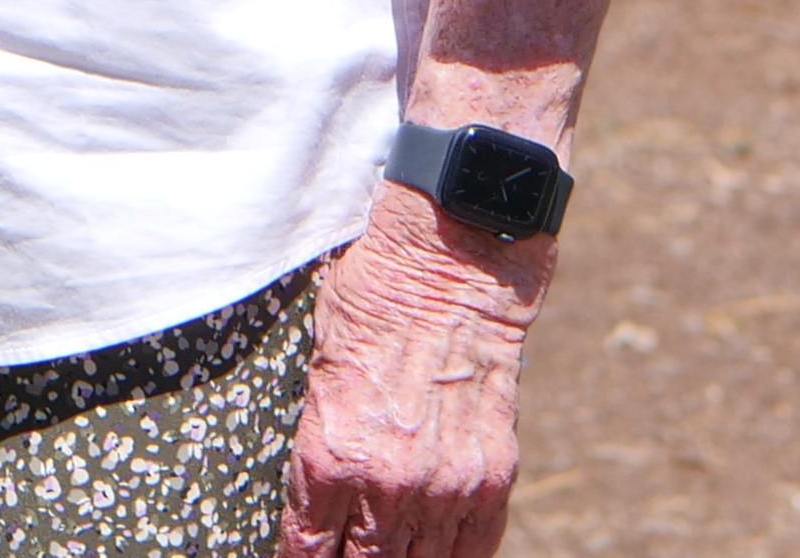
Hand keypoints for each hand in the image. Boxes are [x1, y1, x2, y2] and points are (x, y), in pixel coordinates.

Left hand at [277, 178, 547, 557]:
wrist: (448, 271)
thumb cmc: (371, 303)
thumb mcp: (318, 367)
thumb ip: (322, 437)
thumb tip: (319, 490)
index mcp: (330, 456)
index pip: (308, 546)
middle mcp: (385, 483)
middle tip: (345, 553)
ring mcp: (443, 486)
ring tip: (388, 552)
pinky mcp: (491, 477)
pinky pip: (474, 546)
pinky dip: (455, 557)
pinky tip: (438, 553)